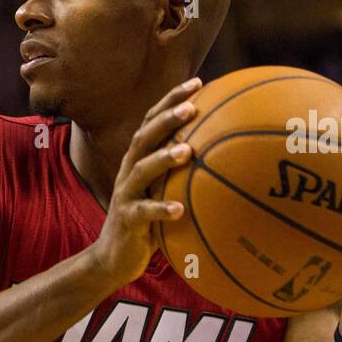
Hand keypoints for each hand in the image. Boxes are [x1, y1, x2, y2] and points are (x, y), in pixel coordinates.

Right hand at [87, 78, 201, 285]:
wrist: (112, 258)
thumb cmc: (148, 224)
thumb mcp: (163, 192)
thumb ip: (184, 174)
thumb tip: (230, 160)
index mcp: (138, 160)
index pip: (151, 121)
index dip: (171, 100)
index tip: (198, 82)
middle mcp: (128, 171)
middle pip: (144, 137)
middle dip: (166, 119)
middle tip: (192, 107)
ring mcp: (126, 195)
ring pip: (141, 170)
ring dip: (163, 159)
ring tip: (187, 151)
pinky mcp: (127, 220)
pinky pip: (144, 212)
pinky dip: (161, 209)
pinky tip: (180, 209)